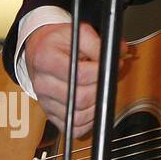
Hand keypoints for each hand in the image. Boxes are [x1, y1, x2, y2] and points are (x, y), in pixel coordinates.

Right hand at [26, 22, 110, 137]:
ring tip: (99, 91)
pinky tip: (93, 106)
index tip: (111, 65)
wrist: (40, 50)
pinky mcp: (50, 114)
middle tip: (105, 79)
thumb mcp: (79, 32)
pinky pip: (73, 127)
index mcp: (46, 60)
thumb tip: (120, 53)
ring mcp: (45, 102)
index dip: (101, 72)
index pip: (80, 75)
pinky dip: (88, 121)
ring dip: (97, 107)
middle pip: (80, 98)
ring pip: (77, 117)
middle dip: (101, 90)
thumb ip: (99, 43)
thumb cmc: (60, 42)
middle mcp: (42, 84)